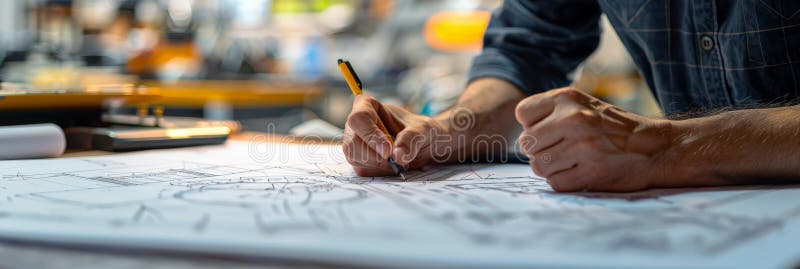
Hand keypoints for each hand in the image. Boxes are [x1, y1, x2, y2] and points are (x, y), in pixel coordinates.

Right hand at [343, 95, 448, 175]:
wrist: (427, 144)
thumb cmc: (423, 130)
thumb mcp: (423, 130)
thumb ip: (411, 139)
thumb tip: (397, 156)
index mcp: (367, 106)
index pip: (359, 119)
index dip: (371, 136)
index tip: (388, 151)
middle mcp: (357, 124)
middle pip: (353, 143)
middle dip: (375, 156)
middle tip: (398, 162)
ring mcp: (356, 143)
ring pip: (355, 158)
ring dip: (379, 166)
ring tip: (400, 162)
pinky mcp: (360, 160)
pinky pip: (363, 170)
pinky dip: (380, 172)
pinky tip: (394, 166)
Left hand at [515, 87, 672, 191]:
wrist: (656, 148)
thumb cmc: (612, 128)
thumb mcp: (582, 105)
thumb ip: (550, 113)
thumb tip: (519, 137)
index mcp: (568, 97)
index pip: (523, 113)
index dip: (533, 126)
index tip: (551, 130)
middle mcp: (574, 118)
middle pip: (527, 144)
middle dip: (541, 151)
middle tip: (564, 150)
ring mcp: (583, 146)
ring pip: (538, 166)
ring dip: (551, 169)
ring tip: (573, 162)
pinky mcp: (592, 171)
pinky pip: (555, 183)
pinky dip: (565, 182)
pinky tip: (582, 173)